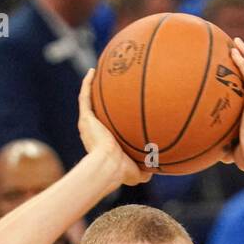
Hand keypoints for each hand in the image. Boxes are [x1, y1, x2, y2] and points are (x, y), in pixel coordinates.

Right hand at [77, 68, 151, 187]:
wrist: (109, 166)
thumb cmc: (123, 171)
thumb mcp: (138, 172)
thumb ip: (147, 168)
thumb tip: (158, 167)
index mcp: (105, 142)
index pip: (108, 127)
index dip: (113, 118)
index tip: (122, 109)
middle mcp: (95, 131)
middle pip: (98, 111)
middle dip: (102, 100)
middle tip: (111, 87)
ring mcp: (89, 124)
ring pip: (88, 101)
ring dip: (91, 87)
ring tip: (98, 73)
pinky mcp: (85, 119)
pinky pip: (85, 97)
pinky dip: (87, 84)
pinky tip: (92, 71)